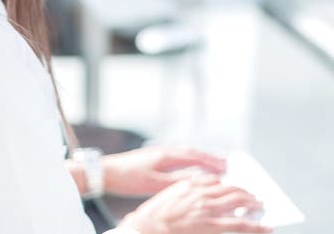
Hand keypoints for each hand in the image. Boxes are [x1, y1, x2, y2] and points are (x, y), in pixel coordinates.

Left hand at [102, 146, 226, 196]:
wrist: (107, 171)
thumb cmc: (128, 178)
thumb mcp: (155, 183)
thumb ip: (177, 180)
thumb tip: (198, 179)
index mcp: (167, 155)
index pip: (195, 157)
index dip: (212, 162)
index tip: (227, 166)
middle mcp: (165, 151)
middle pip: (193, 152)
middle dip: (210, 158)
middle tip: (226, 163)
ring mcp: (159, 153)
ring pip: (185, 153)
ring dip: (200, 158)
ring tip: (213, 164)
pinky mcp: (154, 157)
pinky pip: (178, 156)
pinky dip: (190, 160)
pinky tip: (191, 167)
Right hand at [120, 174, 270, 233]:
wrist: (148, 227)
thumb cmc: (155, 214)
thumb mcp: (170, 194)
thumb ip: (187, 189)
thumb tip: (200, 187)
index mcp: (192, 184)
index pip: (217, 181)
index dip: (229, 185)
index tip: (233, 186)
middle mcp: (203, 194)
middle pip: (231, 190)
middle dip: (245, 193)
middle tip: (254, 196)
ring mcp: (209, 209)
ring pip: (239, 203)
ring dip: (252, 204)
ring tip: (261, 206)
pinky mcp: (213, 225)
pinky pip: (240, 225)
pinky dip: (255, 225)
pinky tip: (265, 227)